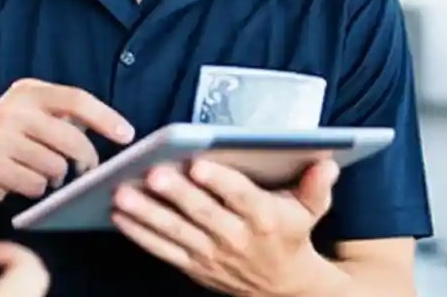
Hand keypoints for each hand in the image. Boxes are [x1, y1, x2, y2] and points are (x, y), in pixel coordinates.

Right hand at [0, 78, 133, 205]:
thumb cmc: (14, 136)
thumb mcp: (36, 115)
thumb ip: (69, 117)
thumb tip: (118, 132)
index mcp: (27, 92)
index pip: (75, 99)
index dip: (105, 117)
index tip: (127, 135)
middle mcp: (11, 110)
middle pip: (71, 139)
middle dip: (86, 159)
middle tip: (87, 168)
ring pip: (55, 167)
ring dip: (58, 177)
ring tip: (48, 173)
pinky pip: (35, 185)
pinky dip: (38, 189)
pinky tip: (28, 182)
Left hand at [111, 158, 340, 295]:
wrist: (283, 287)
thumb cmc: (291, 234)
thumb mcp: (311, 209)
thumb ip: (316, 185)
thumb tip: (326, 163)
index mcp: (265, 218)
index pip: (240, 197)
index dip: (219, 181)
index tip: (198, 162)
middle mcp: (237, 238)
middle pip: (203, 214)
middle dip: (176, 194)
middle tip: (152, 174)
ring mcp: (212, 255)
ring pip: (176, 233)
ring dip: (147, 214)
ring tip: (122, 194)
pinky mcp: (193, 266)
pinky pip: (163, 250)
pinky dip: (140, 233)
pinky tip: (120, 214)